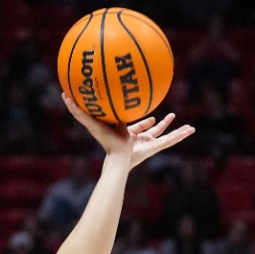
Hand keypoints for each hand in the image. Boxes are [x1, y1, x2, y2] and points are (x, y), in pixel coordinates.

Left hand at [59, 92, 194, 168]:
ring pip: (164, 135)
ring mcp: (149, 144)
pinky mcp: (156, 147)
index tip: (140, 108)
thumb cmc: (105, 141)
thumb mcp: (93, 121)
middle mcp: (139, 139)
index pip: (133, 124)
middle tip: (166, 114)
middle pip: (150, 129)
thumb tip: (63, 96)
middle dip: (156, 122)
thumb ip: (79, 110)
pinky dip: (181, 135)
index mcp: (127, 133)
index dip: (138, 118)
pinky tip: (191, 130)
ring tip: (184, 123)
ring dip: (174, 129)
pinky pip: (171, 140)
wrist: (118, 158)